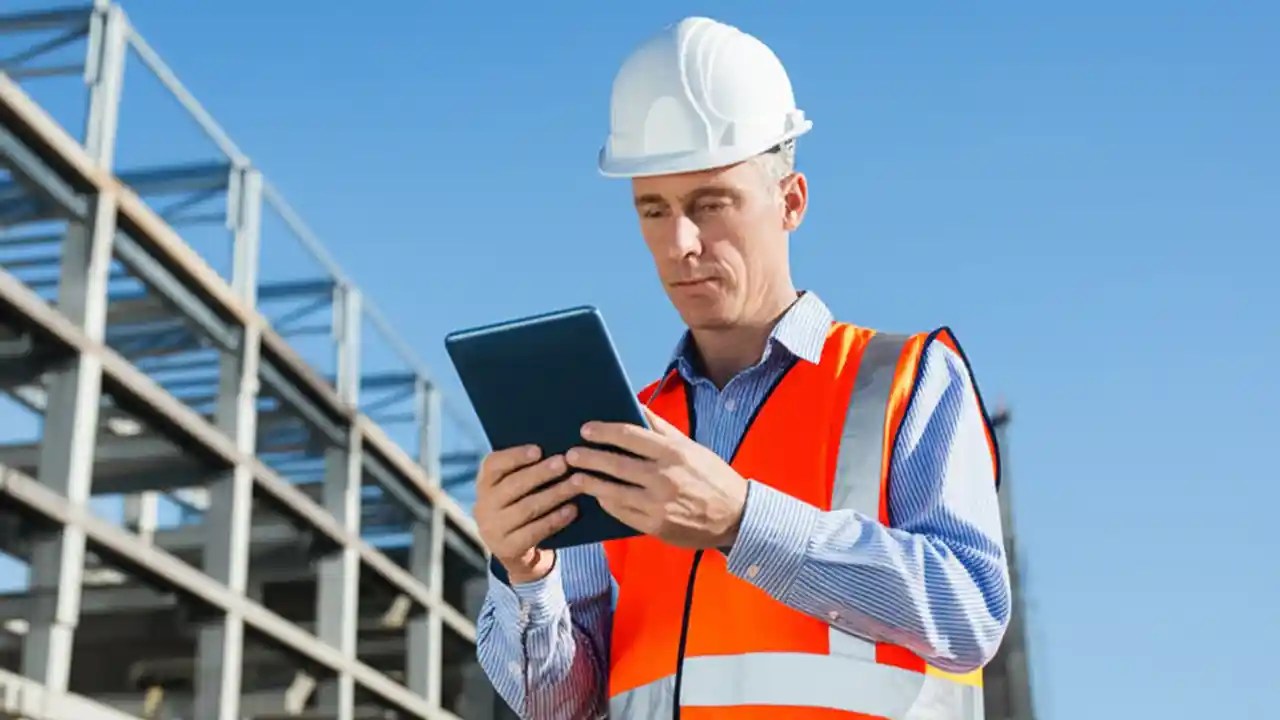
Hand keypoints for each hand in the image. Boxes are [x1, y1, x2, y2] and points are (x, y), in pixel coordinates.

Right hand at [473, 445, 580, 583]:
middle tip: (564, 463)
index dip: (515, 456)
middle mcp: (483, 505)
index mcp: (484, 483)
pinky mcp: (507, 549)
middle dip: (540, 473)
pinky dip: (555, 519)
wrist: (515, 550)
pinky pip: (535, 531)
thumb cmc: (520, 505)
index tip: (538, 450)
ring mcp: (493, 529)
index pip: (492, 464)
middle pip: (513, 485)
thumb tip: (554, 448)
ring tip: (576, 484)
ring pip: (527, 508)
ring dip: (554, 494)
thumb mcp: (515, 487)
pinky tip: (572, 509)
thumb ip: (525, 469)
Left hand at [564, 407, 748, 548]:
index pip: (630, 436)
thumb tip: (636, 406)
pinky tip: (598, 497)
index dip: (604, 431)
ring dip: (590, 483)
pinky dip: (607, 503)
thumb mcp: (691, 447)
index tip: (586, 430)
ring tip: (575, 478)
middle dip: (588, 458)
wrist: (735, 516)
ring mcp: (658, 504)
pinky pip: (622, 513)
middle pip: (615, 464)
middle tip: (570, 454)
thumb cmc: (711, 476)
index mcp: (673, 453)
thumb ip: (661, 429)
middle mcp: (664, 477)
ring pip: (613, 491)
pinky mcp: (655, 526)